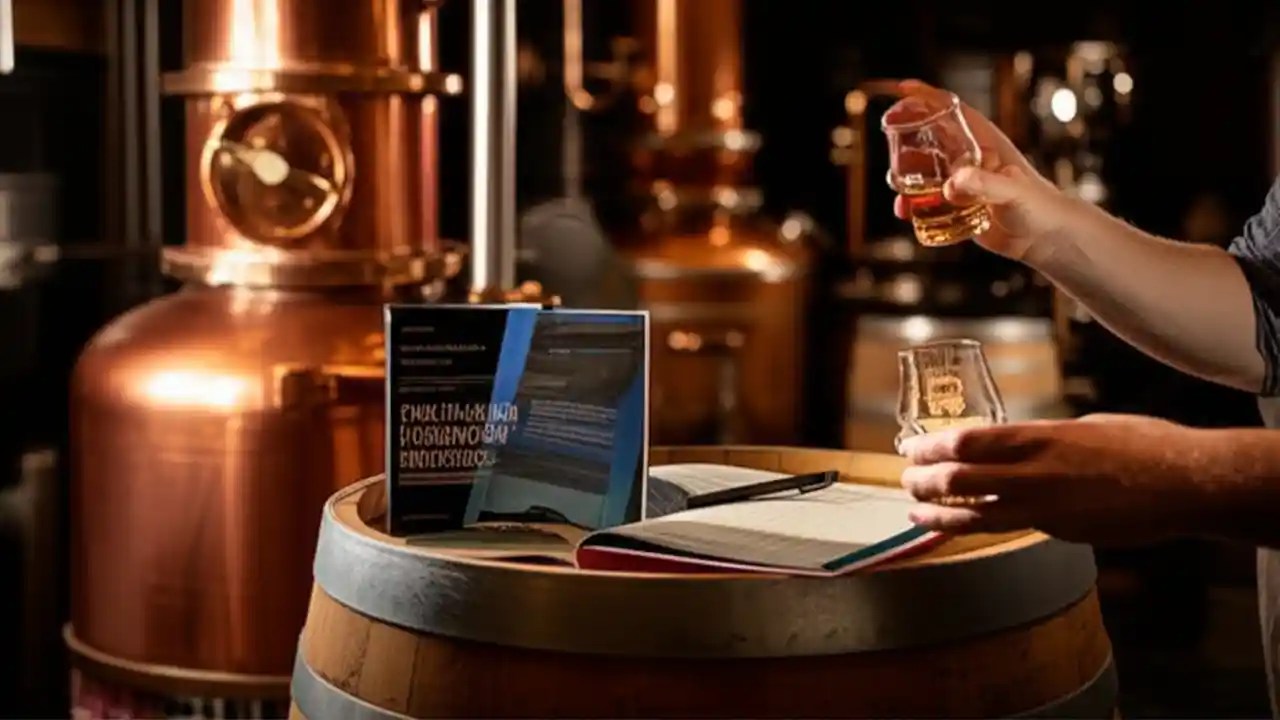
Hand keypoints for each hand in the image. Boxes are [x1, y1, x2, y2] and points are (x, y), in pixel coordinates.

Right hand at [889, 80, 1077, 262]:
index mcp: (985, 142)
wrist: (1045, 239)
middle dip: (907, 137)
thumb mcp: (1013, 191)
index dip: (927, 97)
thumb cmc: (1039, 207)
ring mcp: (962, 182)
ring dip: (906, 176)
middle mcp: (970, 158)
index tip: (902, 89)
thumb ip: (985, 184)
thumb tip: (952, 184)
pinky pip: (928, 201)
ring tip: (896, 187)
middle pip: (931, 137)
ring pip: (925, 171)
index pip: (953, 110)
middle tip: (889, 140)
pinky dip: (913, 205)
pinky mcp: (958, 205)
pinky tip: (905, 212)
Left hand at [897, 414, 1212, 544]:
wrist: (1184, 482)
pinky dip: (975, 526)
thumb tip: (1023, 448)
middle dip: (922, 480)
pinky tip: (962, 526)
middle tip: (905, 479)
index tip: (909, 447)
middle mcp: (1032, 473)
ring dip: (937, 513)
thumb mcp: (1085, 425)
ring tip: (915, 510)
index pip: (964, 442)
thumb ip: (1046, 439)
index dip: (929, 447)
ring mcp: (1043, 507)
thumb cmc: (1142, 444)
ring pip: (973, 514)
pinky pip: (1007, 528)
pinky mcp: (1058, 532)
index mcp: (1036, 437)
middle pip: (957, 479)